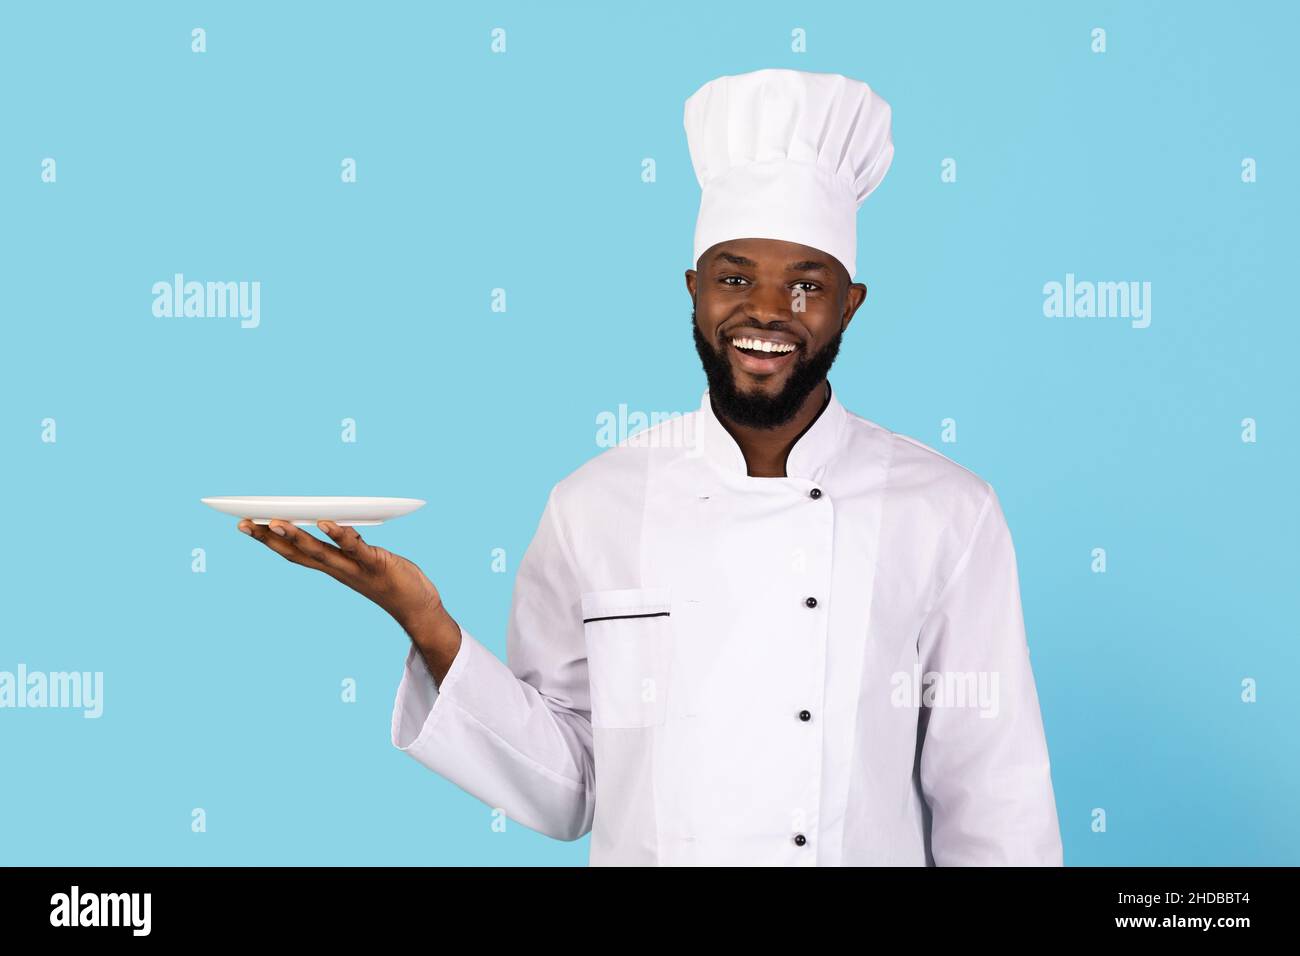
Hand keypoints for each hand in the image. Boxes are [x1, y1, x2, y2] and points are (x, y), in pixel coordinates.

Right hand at [236, 518, 442, 632]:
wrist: (417, 609)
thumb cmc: (389, 580)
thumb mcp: (360, 561)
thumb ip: (344, 545)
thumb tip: (325, 521)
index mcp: (331, 567)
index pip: (293, 552)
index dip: (268, 540)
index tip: (245, 524)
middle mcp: (338, 569)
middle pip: (298, 552)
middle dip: (270, 538)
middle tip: (245, 522)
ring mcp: (355, 569)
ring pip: (320, 552)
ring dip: (297, 537)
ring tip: (277, 521)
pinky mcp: (376, 565)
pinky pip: (355, 549)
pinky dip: (340, 535)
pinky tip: (325, 523)